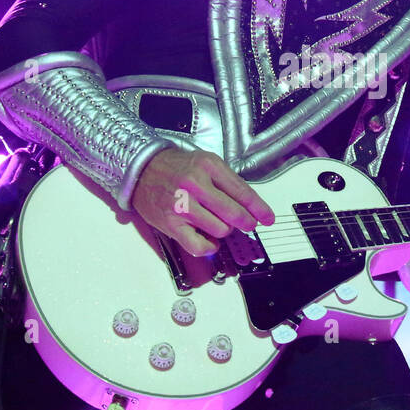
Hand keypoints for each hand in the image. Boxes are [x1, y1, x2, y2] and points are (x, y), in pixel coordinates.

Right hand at [131, 147, 275, 256]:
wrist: (142, 170)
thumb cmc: (175, 167)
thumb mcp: (205, 163)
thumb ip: (226, 182)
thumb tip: (249, 206)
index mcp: (208, 166)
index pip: (242, 191)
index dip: (259, 208)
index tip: (267, 217)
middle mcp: (195, 185)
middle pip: (234, 213)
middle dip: (246, 222)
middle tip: (248, 224)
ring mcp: (182, 206)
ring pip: (220, 229)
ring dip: (224, 230)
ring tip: (217, 223)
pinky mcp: (171, 224)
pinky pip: (200, 246)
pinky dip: (209, 247)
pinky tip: (209, 240)